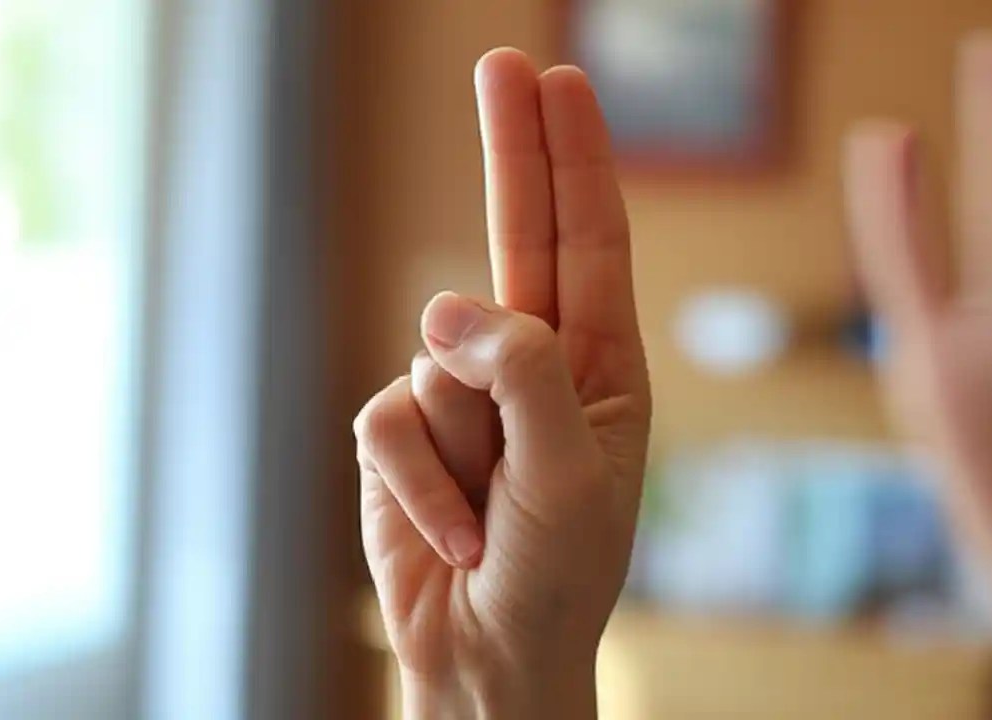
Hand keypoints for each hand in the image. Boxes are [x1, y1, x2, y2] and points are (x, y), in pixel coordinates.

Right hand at [354, 49, 649, 718]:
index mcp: (600, 364)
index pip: (590, 242)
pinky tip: (452, 532)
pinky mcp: (401, 433)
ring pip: (437, 355)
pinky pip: (391, 418)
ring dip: (463, 442)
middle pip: (516, 235)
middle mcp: (533, 362)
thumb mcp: (571, 471)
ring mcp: (462, 394)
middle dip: (511, 152)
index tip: (562, 82)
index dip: (576, 160)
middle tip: (503, 62)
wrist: (489, 654)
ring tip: (492, 512)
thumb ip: (525, 375)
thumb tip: (447, 305)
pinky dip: (420, 482)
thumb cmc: (558, 573)